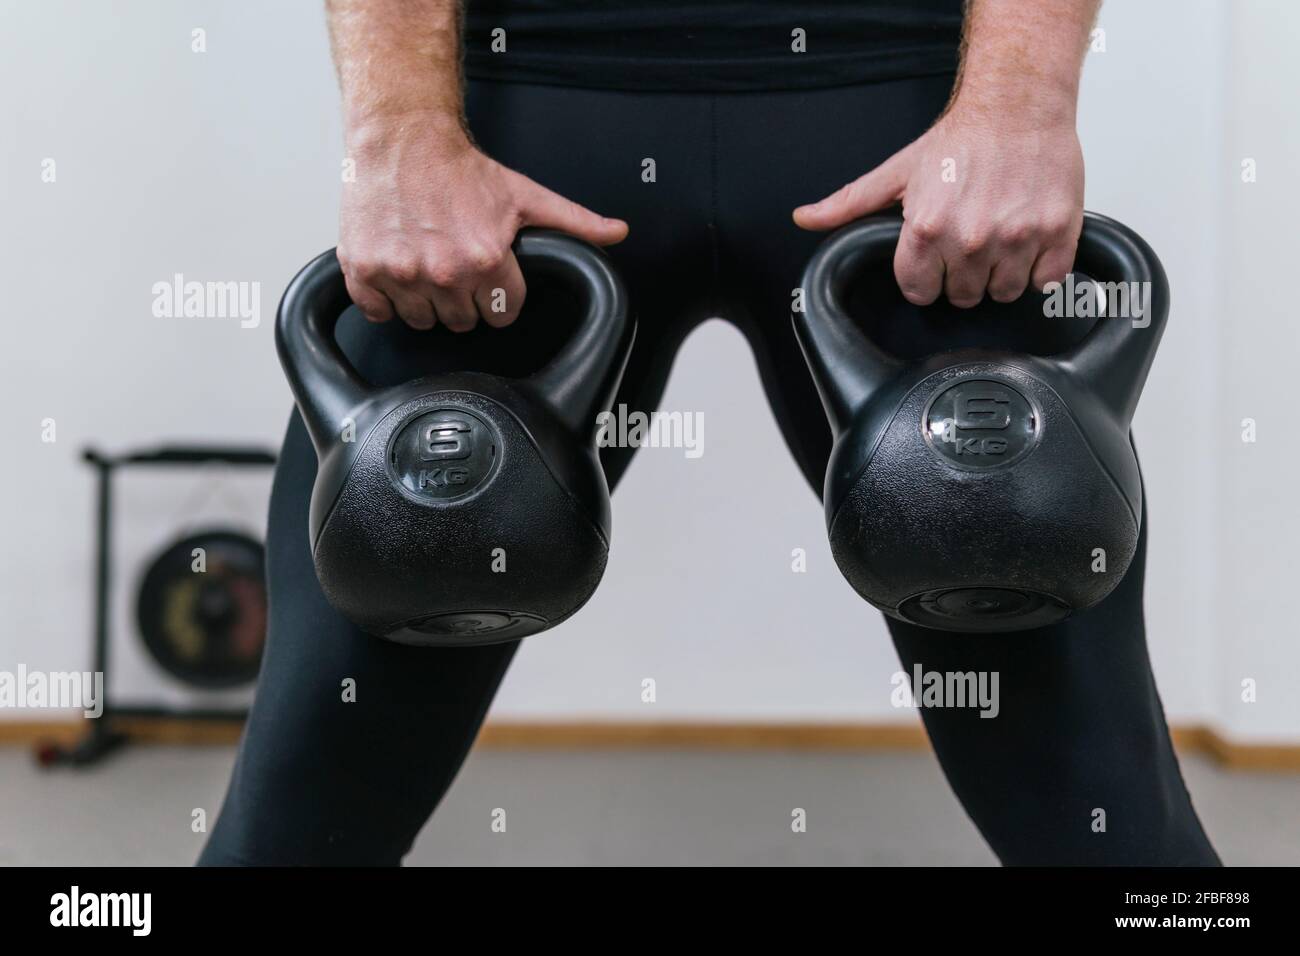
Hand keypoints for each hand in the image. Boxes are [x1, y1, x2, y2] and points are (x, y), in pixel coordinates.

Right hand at [339, 112, 627, 330]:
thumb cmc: (459, 167)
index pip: (503, 314)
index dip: (499, 297)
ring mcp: (400, 274)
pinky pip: (378, 312)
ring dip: (425, 301)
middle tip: (455, 266)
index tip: (489, 277)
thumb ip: (574, 221)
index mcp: (485, 260)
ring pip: (422, 321)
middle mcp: (442, 271)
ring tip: (427, 264)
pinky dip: (384, 299)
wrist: (401, 138)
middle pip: (462, 323)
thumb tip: (616, 232)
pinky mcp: (364, 270)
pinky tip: (397, 270)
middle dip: (463, 300)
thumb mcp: (525, 194)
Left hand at [793, 104, 1083, 307]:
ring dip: (1002, 275)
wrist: (1018, 103)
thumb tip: (805, 218)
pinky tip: (1029, 241)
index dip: (926, 278)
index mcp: (926, 229)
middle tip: (970, 243)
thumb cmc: (961, 139)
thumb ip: (848, 203)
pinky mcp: (1057, 233)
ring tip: (1000, 239)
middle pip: (963, 297)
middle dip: (963, 276)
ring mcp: (1016, 238)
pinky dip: (1041, 268)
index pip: (919, 292)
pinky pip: (1046, 282)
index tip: (934, 261)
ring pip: (1004, 293)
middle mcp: (970, 238)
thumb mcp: (896, 173)